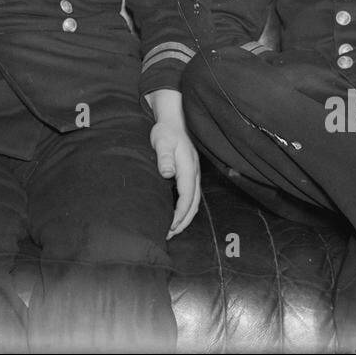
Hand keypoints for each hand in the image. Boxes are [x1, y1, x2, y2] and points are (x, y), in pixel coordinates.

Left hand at [147, 89, 201, 237]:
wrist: (173, 120)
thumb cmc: (165, 131)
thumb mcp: (161, 141)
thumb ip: (164, 157)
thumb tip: (168, 174)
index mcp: (188, 167)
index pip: (187, 196)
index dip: (180, 214)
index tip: (170, 226)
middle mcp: (194, 172)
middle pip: (194, 203)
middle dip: (183, 221)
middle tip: (170, 234)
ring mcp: (194, 173)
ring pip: (194, 201)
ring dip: (185, 217)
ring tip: (173, 229)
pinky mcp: (190, 173)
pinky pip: (191, 195)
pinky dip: (186, 208)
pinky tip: (176, 214)